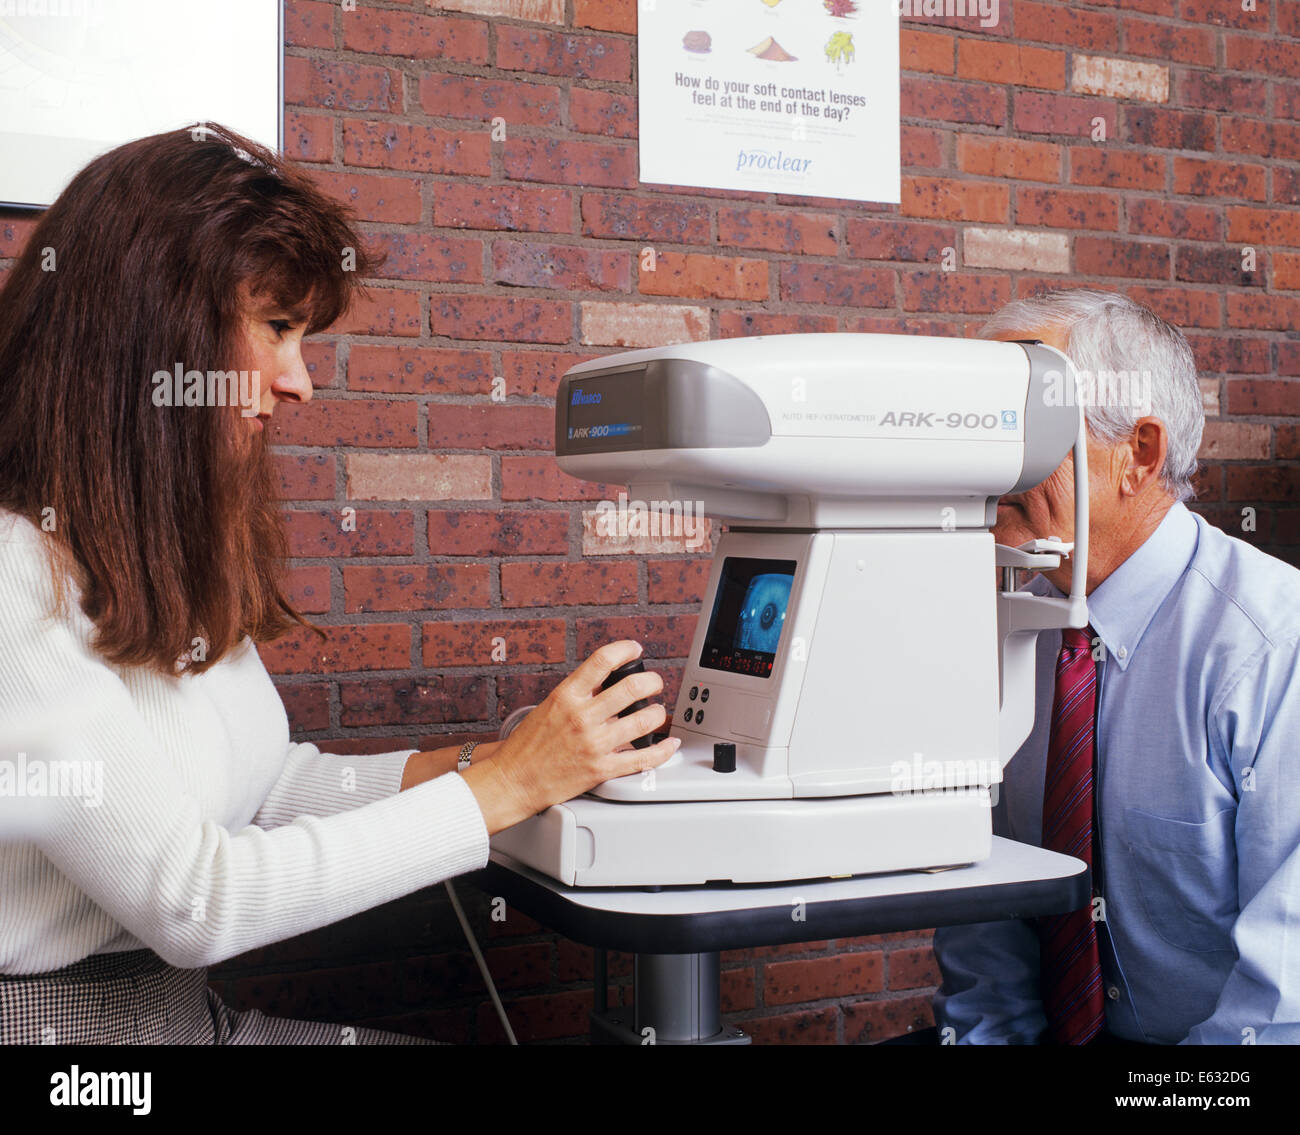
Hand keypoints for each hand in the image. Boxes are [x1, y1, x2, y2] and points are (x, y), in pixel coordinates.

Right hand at [459, 640, 679, 833]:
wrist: (513, 780)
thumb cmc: (527, 747)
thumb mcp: (548, 707)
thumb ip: (578, 694)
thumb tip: (604, 680)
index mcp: (566, 696)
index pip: (602, 660)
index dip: (625, 650)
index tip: (635, 650)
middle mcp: (582, 717)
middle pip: (632, 688)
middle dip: (652, 681)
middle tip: (655, 683)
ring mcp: (594, 744)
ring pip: (644, 721)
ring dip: (658, 713)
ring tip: (657, 712)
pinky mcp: (602, 770)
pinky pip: (643, 759)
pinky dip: (663, 750)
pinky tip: (668, 744)